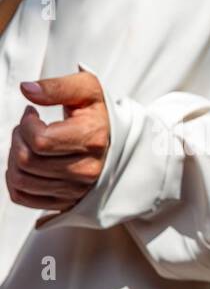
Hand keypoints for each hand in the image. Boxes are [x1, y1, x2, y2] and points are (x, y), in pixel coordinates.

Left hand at [7, 72, 108, 212]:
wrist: (116, 140)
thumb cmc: (98, 114)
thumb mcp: (85, 89)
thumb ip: (56, 87)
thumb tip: (28, 90)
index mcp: (91, 141)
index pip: (39, 141)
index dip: (25, 124)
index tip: (32, 115)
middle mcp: (86, 170)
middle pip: (27, 161)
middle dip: (18, 139)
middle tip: (29, 129)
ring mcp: (76, 189)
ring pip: (21, 180)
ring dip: (14, 159)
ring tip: (28, 146)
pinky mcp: (66, 201)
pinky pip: (23, 197)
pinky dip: (14, 182)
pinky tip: (25, 165)